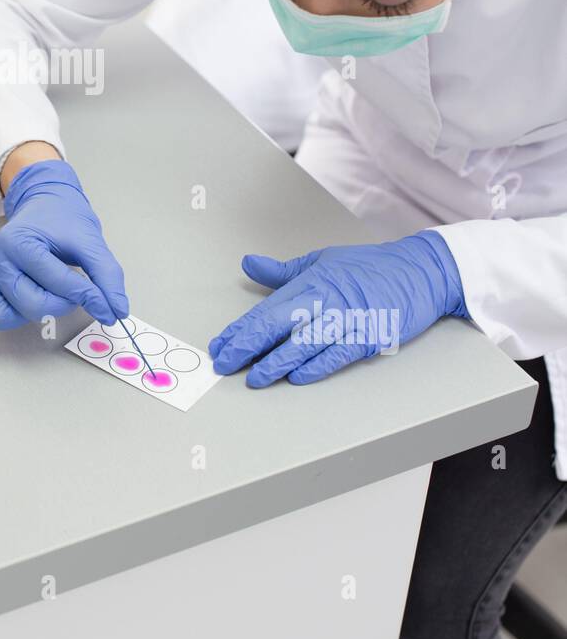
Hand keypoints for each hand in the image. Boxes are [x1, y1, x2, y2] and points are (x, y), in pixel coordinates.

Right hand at [0, 160, 128, 330]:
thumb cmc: (62, 219)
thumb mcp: (90, 240)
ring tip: (53, 291)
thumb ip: (106, 275)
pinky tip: (34, 298)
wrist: (42, 204)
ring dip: (40, 311)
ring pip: (11, 316)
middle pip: (33, 305)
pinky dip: (17, 316)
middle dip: (64, 304)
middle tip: (77, 290)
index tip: (108, 307)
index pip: (57, 282)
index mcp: (19, 242)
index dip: (88, 297)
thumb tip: (116, 311)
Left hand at [210, 231, 467, 386]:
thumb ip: (283, 271)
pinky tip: (298, 377)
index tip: (219, 345)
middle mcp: (324, 301)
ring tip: (255, 377)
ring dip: (277, 362)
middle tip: (225, 362)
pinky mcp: (369, 336)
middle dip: (247, 346)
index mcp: (308, 283)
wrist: (419, 271)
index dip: (239, 329)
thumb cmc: (369, 267)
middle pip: (277, 325)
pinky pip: (338, 354)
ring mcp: (347, 319)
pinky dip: (318, 366)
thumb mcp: (321, 261)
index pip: (265, 309)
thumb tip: (249, 264)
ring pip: (304, 344)